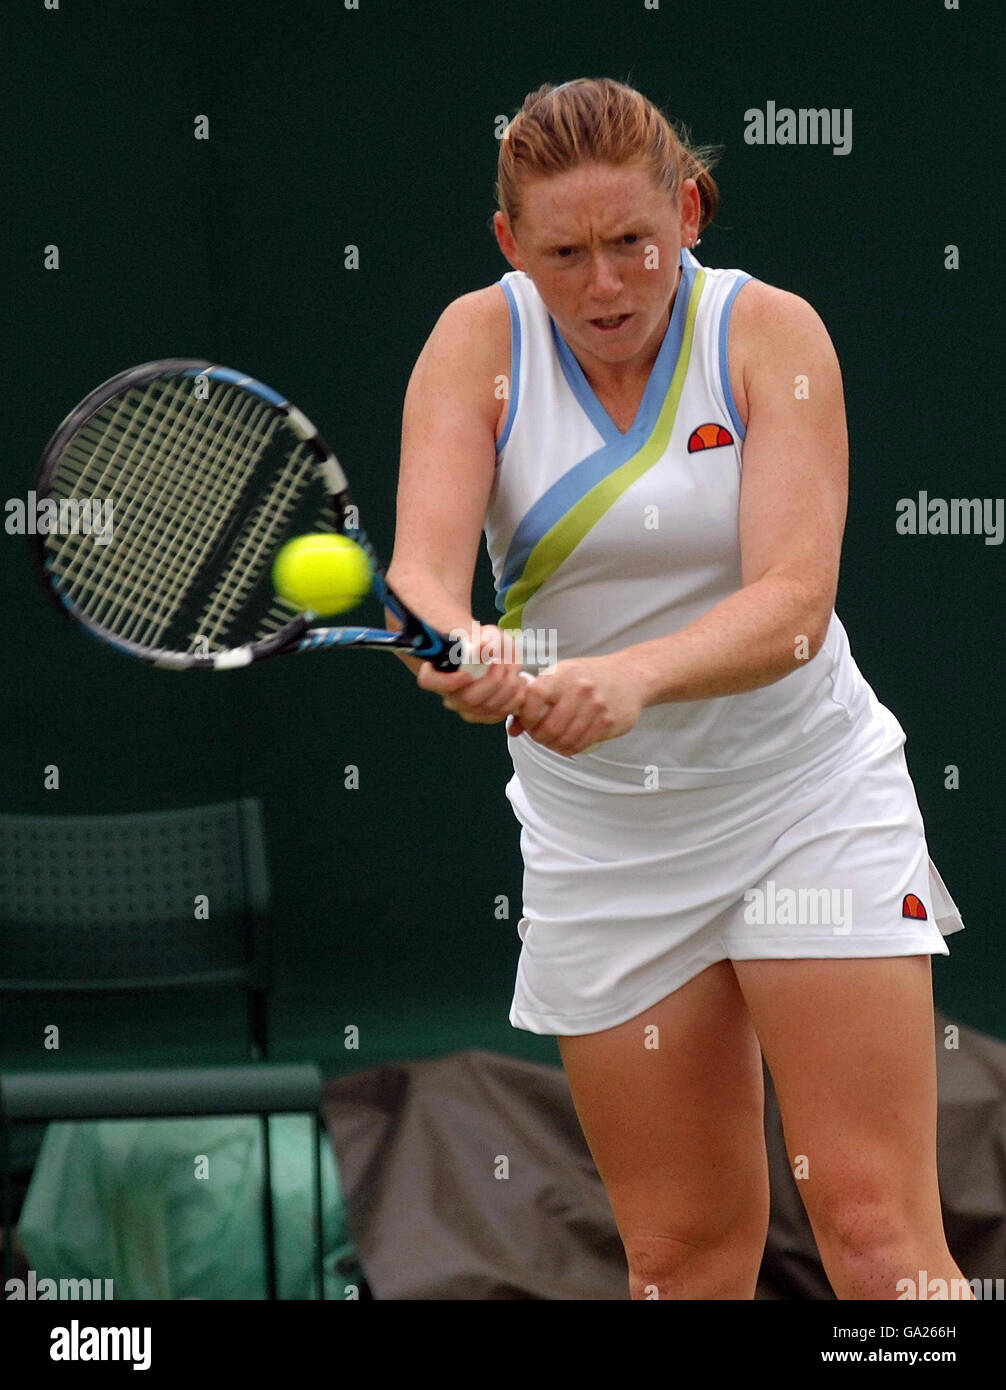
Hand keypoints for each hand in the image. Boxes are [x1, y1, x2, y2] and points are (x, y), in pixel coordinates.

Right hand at [416, 624, 528, 724]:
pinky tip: (518, 682)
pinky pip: (500, 713)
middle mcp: (450, 695)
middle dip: (493, 680)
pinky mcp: (484, 716)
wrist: (488, 659)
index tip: (466, 673)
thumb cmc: (481, 644)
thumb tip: (485, 647)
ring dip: (508, 687)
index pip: (429, 681)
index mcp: (438, 672)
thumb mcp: (485, 634)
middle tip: (503, 663)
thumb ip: (486, 639)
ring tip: (514, 669)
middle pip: (469, 698)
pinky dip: (514, 697)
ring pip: (488, 707)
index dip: (448, 681)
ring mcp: (466, 709)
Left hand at [508, 656, 643, 756]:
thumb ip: (535, 699)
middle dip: (539, 737)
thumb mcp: (562, 676)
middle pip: (550, 727)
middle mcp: (580, 689)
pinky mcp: (609, 722)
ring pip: (565, 740)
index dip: (527, 715)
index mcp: (563, 674)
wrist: (630, 675)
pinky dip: (569, 749)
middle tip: (539, 736)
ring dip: (554, 746)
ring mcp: (597, 707)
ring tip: (552, 741)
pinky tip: (567, 744)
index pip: (534, 696)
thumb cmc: (588, 676)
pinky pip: (582, 744)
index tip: (528, 721)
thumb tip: (514, 729)